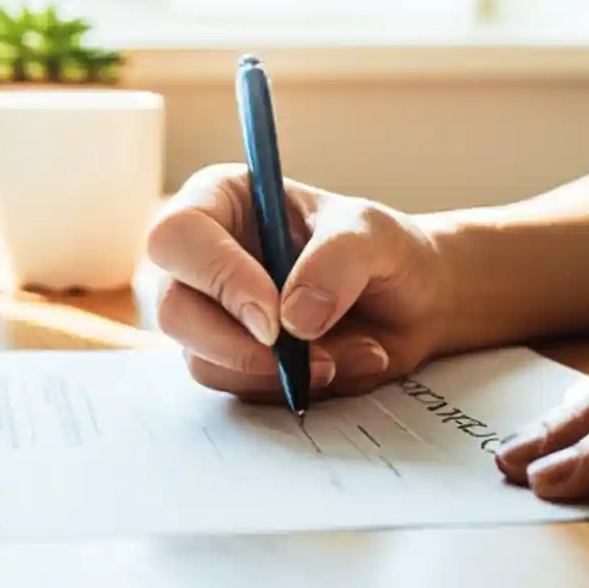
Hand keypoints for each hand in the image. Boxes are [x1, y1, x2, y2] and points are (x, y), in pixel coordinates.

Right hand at [147, 164, 449, 400]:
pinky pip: (237, 387)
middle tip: (309, 354)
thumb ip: (337, 261)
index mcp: (222, 200)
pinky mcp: (230, 358)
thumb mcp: (374, 235)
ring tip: (347, 355)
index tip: (275, 317)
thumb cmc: (386, 250)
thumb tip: (293, 319)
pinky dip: (290, 387)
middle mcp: (204, 257)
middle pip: (174, 309)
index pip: (178, 236)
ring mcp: (211, 312)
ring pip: (202, 359)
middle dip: (241, 344)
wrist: (414, 303)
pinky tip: (339, 365)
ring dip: (277, 372)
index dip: (218, 278)